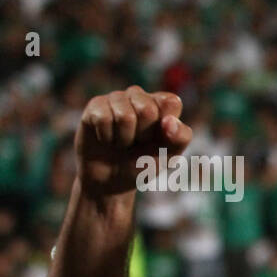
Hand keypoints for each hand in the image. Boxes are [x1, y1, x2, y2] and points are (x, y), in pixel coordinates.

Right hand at [75, 86, 192, 198]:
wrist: (112, 180)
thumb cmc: (144, 164)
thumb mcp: (169, 156)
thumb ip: (180, 138)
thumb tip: (170, 121)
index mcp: (163, 104)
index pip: (171, 102)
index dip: (166, 126)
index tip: (161, 139)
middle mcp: (140, 96)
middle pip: (146, 109)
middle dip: (143, 135)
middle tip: (138, 142)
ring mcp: (117, 98)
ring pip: (124, 116)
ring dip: (124, 138)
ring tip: (122, 142)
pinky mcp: (96, 105)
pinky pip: (103, 118)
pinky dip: (107, 137)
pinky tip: (106, 139)